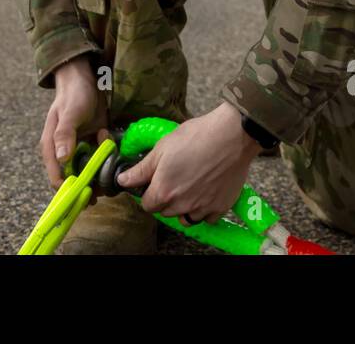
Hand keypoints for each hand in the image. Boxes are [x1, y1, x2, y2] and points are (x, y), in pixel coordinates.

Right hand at [40, 55, 109, 187]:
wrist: (85, 79)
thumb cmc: (73, 95)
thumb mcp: (70, 114)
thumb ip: (65, 135)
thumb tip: (62, 159)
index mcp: (52, 149)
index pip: (57, 179)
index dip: (70, 191)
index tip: (87, 195)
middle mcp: (63, 153)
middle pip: (74, 179)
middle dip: (89, 185)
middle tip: (104, 188)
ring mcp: (78, 149)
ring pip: (88, 172)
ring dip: (99, 173)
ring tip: (108, 165)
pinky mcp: (91, 143)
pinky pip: (99, 158)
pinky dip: (105, 156)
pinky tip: (107, 140)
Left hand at [115, 102, 261, 224]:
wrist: (231, 136)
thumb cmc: (196, 137)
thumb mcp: (162, 148)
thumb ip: (141, 169)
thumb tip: (123, 180)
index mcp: (164, 191)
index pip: (147, 205)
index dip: (148, 193)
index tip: (154, 183)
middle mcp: (181, 205)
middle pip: (166, 211)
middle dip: (166, 198)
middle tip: (174, 178)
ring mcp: (202, 208)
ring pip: (185, 217)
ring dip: (183, 206)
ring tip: (189, 186)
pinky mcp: (220, 207)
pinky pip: (206, 217)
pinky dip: (204, 209)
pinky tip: (205, 191)